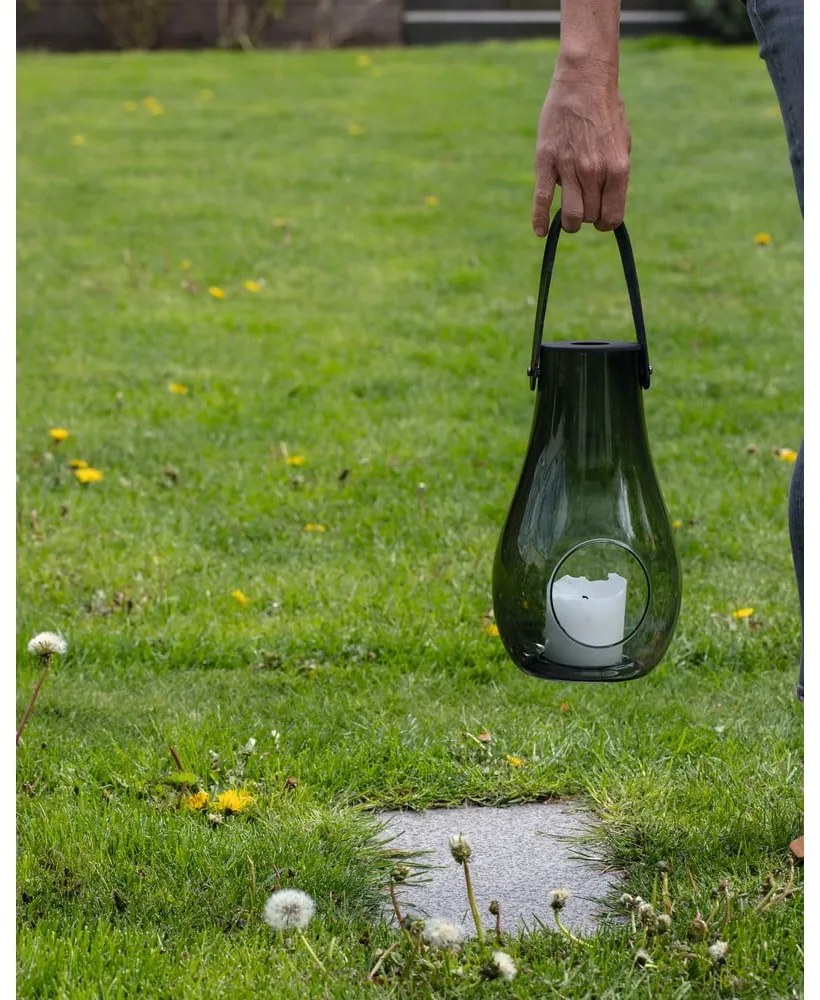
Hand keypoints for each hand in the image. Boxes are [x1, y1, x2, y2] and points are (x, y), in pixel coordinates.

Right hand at [532, 69, 630, 234]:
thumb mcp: (622, 144)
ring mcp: (569, 167)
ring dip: (569, 221)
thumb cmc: (605, 112)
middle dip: (587, 217)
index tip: (599, 215)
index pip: (611, 218)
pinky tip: (540, 231)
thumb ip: (615, 175)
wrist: (584, 81)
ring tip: (567, 212)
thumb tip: (607, 202)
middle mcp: (594, 171)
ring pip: (569, 216)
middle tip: (584, 203)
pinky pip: (542, 200)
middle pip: (589, 218)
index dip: (605, 222)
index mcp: (617, 169)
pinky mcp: (546, 161)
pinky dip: (540, 220)